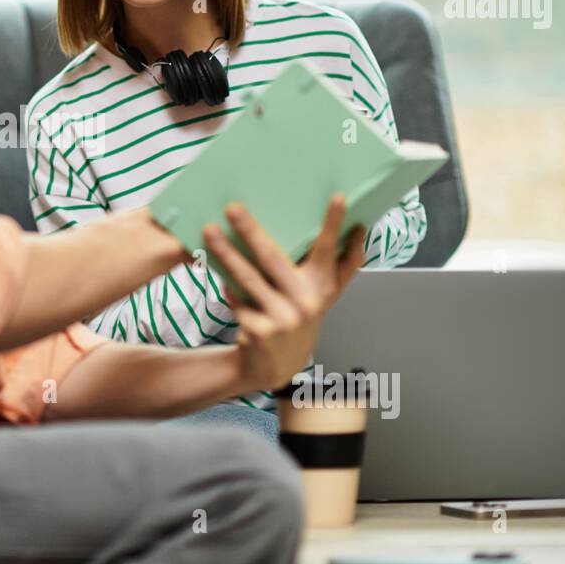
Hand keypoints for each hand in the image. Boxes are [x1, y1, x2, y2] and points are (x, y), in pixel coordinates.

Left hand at [201, 194, 365, 391]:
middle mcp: (307, 302)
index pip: (332, 252)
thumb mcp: (320, 297)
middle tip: (233, 207)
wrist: (277, 366)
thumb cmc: (297, 318)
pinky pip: (237, 299)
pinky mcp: (260, 331)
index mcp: (324, 288)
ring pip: (248, 277)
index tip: (338, 197)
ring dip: (226, 253)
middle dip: (252, 230)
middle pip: (274, 258)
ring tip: (210, 231)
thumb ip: (334, 269)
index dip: (336, 226)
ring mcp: (283, 318)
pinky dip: (228, 288)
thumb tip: (355, 230)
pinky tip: (220, 278)